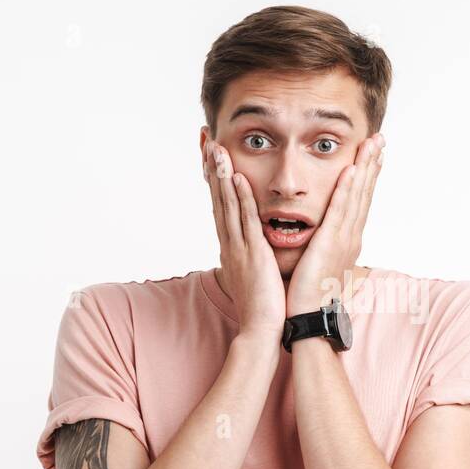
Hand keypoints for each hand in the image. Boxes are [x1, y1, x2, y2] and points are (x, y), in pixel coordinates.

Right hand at [202, 128, 285, 336]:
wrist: (261, 329)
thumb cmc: (263, 304)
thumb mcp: (255, 271)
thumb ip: (253, 253)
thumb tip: (255, 243)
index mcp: (233, 245)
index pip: (221, 205)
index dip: (215, 178)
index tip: (210, 154)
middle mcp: (230, 242)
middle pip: (218, 198)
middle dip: (212, 168)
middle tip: (206, 139)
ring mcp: (239, 247)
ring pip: (228, 205)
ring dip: (222, 175)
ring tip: (217, 148)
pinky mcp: (253, 254)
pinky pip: (245, 221)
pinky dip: (241, 199)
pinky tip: (239, 179)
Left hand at [287, 132, 384, 314]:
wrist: (310, 320)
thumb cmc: (309, 296)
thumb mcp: (319, 264)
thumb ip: (322, 246)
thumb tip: (320, 238)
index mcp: (347, 240)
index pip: (359, 201)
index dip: (367, 176)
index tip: (372, 154)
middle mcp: (350, 236)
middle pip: (364, 193)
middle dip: (372, 164)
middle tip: (379, 138)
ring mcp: (343, 240)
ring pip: (357, 197)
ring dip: (365, 168)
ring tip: (371, 144)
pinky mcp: (330, 244)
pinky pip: (339, 212)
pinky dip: (347, 191)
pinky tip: (352, 171)